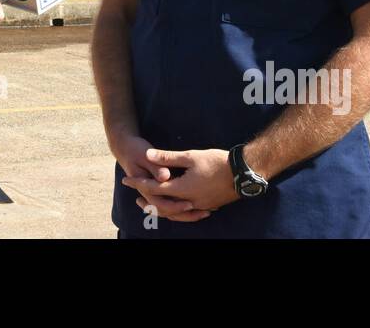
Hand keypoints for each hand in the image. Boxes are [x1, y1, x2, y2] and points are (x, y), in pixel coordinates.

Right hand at [107, 131, 201, 220]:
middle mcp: (146, 192)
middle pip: (165, 210)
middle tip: (203, 212)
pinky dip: (179, 205)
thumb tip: (166, 176)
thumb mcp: (144, 154)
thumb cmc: (134, 149)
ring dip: (183, 213)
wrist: (123, 146)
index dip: (175, 205)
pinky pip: (167, 202)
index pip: (159, 202)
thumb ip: (156, 166)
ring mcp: (150, 191)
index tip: (190, 204)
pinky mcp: (155, 188)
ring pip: (166, 209)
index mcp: (143, 185)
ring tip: (202, 212)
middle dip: (184, 214)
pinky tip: (193, 203)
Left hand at [120, 147, 238, 222]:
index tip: (126, 180)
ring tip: (150, 203)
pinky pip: (186, 214)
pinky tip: (175, 206)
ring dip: (160, 208)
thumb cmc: (217, 162)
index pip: (154, 188)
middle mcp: (189, 201)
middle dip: (146, 200)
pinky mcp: (207, 206)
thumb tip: (148, 155)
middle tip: (134, 196)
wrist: (243, 173)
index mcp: (182, 189)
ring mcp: (199, 206)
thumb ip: (168, 157)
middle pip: (162, 206)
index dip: (138, 183)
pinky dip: (176, 212)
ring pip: (174, 213)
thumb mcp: (191, 156)